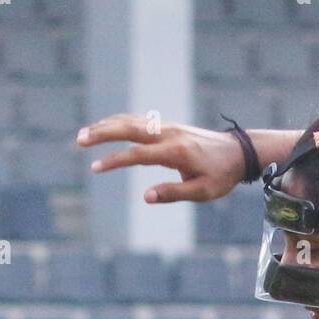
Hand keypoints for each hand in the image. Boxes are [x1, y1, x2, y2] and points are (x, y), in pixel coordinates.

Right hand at [78, 113, 245, 202]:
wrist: (238, 152)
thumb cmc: (221, 176)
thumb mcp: (203, 192)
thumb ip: (173, 193)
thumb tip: (145, 196)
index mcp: (175, 152)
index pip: (137, 155)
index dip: (114, 160)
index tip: (95, 168)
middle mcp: (169, 134)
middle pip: (129, 129)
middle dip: (102, 133)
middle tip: (79, 139)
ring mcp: (168, 127)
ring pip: (132, 121)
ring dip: (107, 125)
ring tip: (85, 134)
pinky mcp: (169, 126)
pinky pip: (139, 121)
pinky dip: (120, 122)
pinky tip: (107, 127)